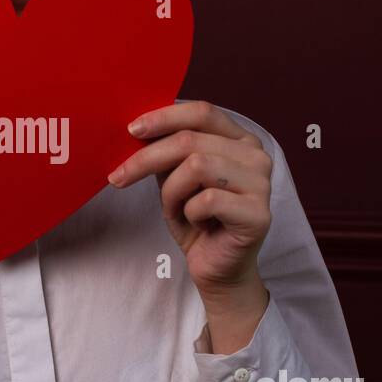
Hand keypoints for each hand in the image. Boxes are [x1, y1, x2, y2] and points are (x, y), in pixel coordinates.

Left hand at [107, 99, 273, 296]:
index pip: (202, 112)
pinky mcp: (258, 213)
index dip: (164, 117)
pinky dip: (189, 214)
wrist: (217, 269)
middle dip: (147, 159)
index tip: (131, 130)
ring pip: (196, 166)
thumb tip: (137, 129)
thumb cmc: (197, 221)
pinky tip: (199, 225)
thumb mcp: (175, 178)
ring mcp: (262, 183)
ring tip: (176, 210)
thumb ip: (168, 152)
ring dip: (172, 192)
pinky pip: (206, 200)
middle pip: (191, 140)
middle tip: (119, 177)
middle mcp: (256, 155)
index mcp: (240, 139)